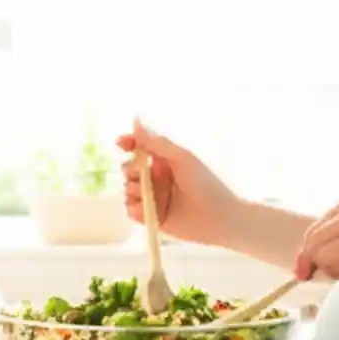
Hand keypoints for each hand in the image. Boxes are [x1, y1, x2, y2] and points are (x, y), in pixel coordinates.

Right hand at [117, 119, 239, 246]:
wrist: (217, 218)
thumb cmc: (204, 184)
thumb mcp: (181, 158)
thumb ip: (156, 142)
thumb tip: (136, 121)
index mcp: (165, 160)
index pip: (140, 148)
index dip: (129, 143)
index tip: (121, 143)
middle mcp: (157, 178)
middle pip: (130, 170)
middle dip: (130, 171)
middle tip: (140, 176)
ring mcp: (154, 197)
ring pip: (128, 190)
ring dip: (132, 190)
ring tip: (144, 194)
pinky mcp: (152, 217)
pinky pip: (132, 210)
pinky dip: (134, 209)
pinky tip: (144, 210)